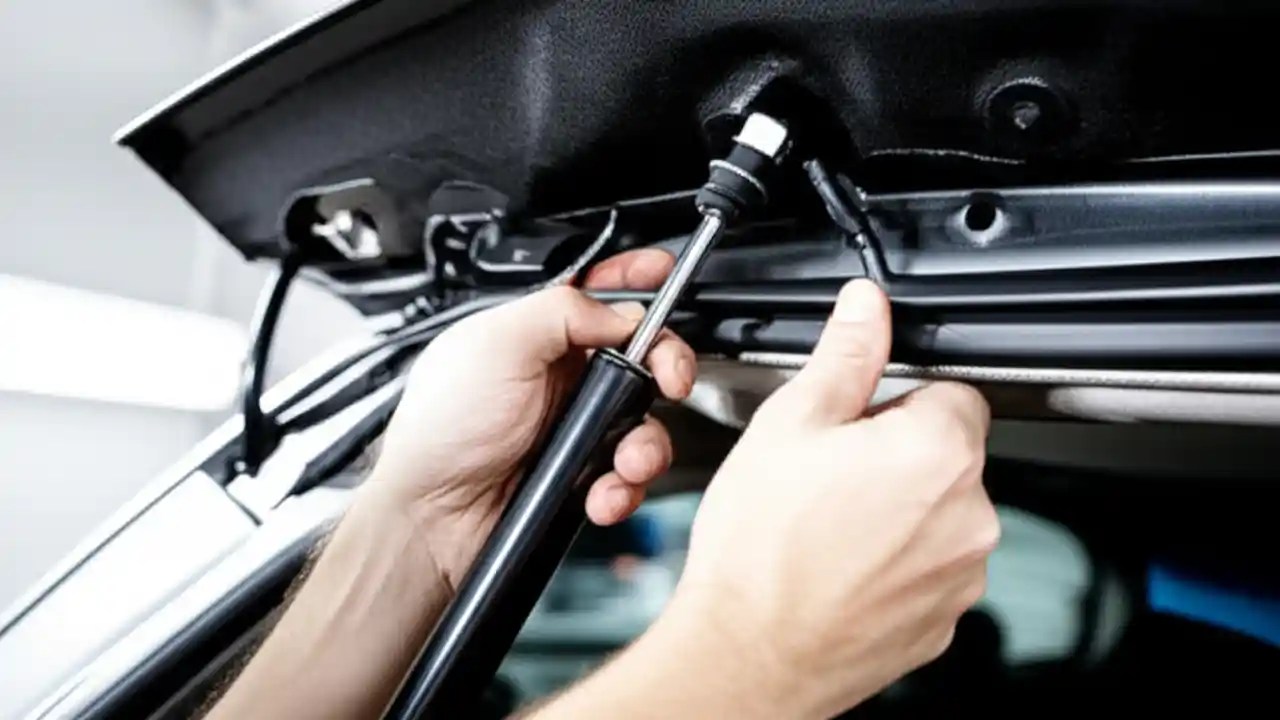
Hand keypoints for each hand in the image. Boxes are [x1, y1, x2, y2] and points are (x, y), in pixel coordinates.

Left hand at [367, 249, 695, 589]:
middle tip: (671, 379)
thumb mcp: (497, 345)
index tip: (663, 273)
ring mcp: (570, 425)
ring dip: (645, 444)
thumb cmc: (441, 431)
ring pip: (642, 421)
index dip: (633, 276)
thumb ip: (563, 312)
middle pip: (640, 357)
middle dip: (666, 367)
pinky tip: (601, 493)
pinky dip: (623, 487)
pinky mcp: (579, 472)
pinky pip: (627, 474)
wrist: (431, 517)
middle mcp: (557, 374)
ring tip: (626, 461)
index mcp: (534, 332)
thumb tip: (621, 312)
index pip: (594, 290)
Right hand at [655, 279, 997, 717]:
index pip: (952, 391)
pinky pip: (930, 569)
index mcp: (938, 450)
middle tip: (828, 477)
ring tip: (828, 528)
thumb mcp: (790, 424)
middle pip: (948, 455)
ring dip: (899, 512)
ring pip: (940, 514)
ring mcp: (961, 575)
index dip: (896, 401)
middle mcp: (969, 515)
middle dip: (897, 456)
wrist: (747, 654)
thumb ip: (846, 354)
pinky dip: (896, 563)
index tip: (855, 425)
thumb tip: (867, 306)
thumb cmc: (760, 549)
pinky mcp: (944, 620)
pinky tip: (840, 566)